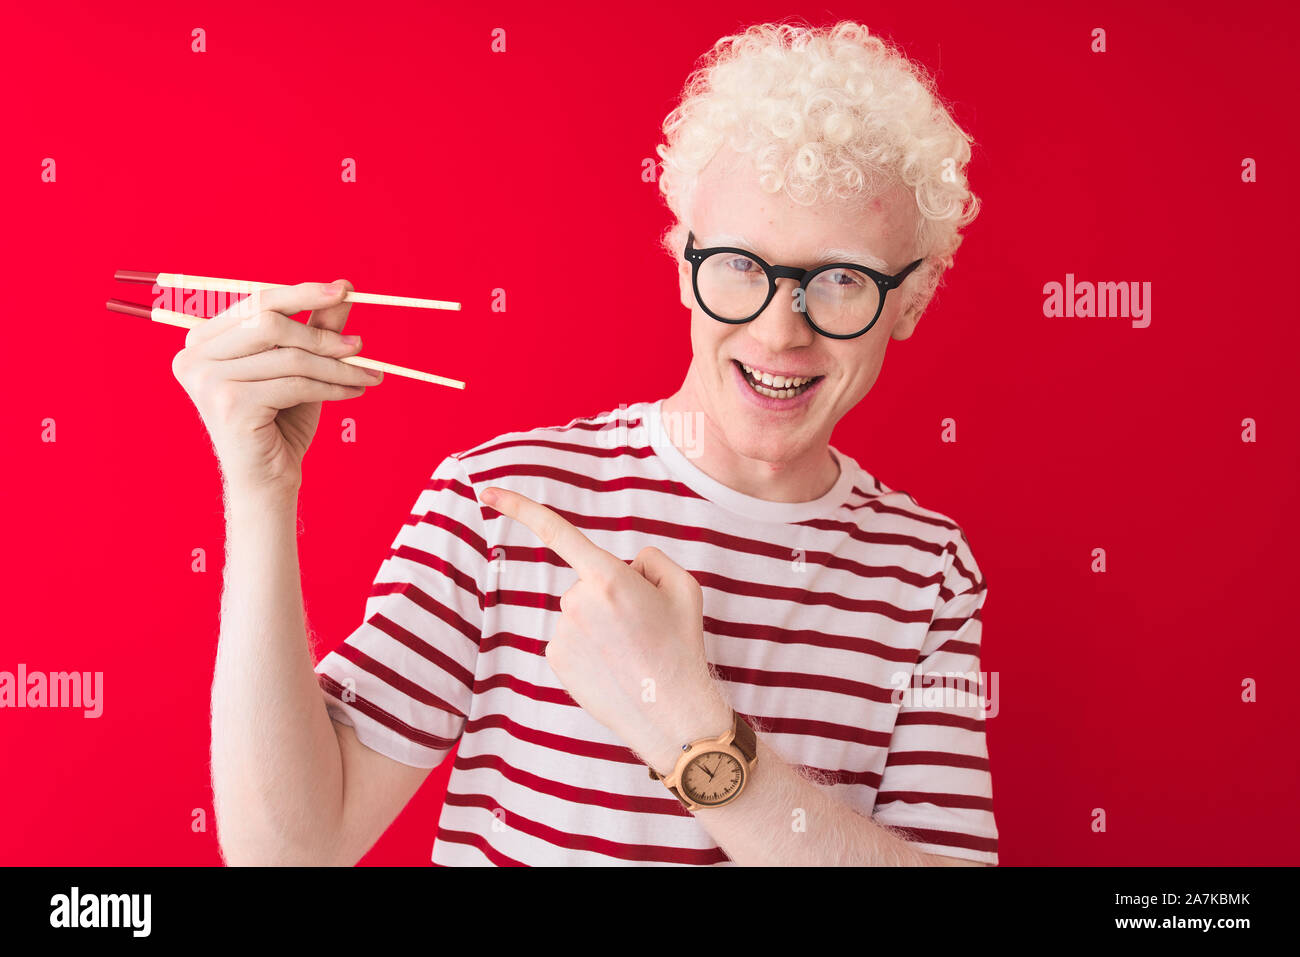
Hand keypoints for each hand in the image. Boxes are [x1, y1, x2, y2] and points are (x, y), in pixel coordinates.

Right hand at [170, 280, 382, 496]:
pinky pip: (295, 384)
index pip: (256, 302)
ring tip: (367, 374)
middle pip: (269, 322)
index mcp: (203, 340)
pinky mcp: (229, 404)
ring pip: (289, 357)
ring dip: (337, 367)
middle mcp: (195, 356)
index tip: (344, 290)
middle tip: (360, 345)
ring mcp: (208, 380)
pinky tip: (354, 392)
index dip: (302, 293)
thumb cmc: (279, 423)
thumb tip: (343, 285)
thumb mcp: (299, 367)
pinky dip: (332, 387)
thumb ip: (314, 326)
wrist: (267, 481)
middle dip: (322, 332)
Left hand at [479, 485, 731, 771]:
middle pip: (588, 580)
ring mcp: (561, 633)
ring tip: (632, 651)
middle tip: (643, 626)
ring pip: (580, 612)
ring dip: (601, 624)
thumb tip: (624, 565)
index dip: (518, 507)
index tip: (487, 492)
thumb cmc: (682, 647)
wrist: (672, 714)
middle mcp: (575, 601)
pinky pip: (571, 637)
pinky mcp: (555, 659)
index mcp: (608, 577)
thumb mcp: (684, 587)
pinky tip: (614, 666)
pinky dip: (590, 647)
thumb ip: (651, 559)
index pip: (556, 531)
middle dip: (611, 593)